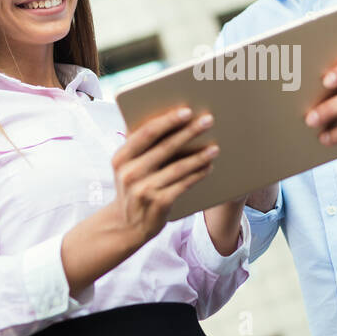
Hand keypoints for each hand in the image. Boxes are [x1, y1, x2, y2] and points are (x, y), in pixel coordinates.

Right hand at [109, 106, 218, 245]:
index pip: (146, 133)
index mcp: (121, 157)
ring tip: (215, 146)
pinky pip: (183, 185)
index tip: (186, 110)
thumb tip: (170, 119)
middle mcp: (130, 173)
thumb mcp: (127, 166)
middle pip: (165, 147)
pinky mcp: (158, 204)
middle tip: (208, 120)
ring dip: (199, 156)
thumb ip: (141, 146)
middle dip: (189, 132)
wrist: (126, 225)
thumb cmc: (134, 186)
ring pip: (178, 167)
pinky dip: (197, 174)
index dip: (167, 121)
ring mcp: (144, 190)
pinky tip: (209, 167)